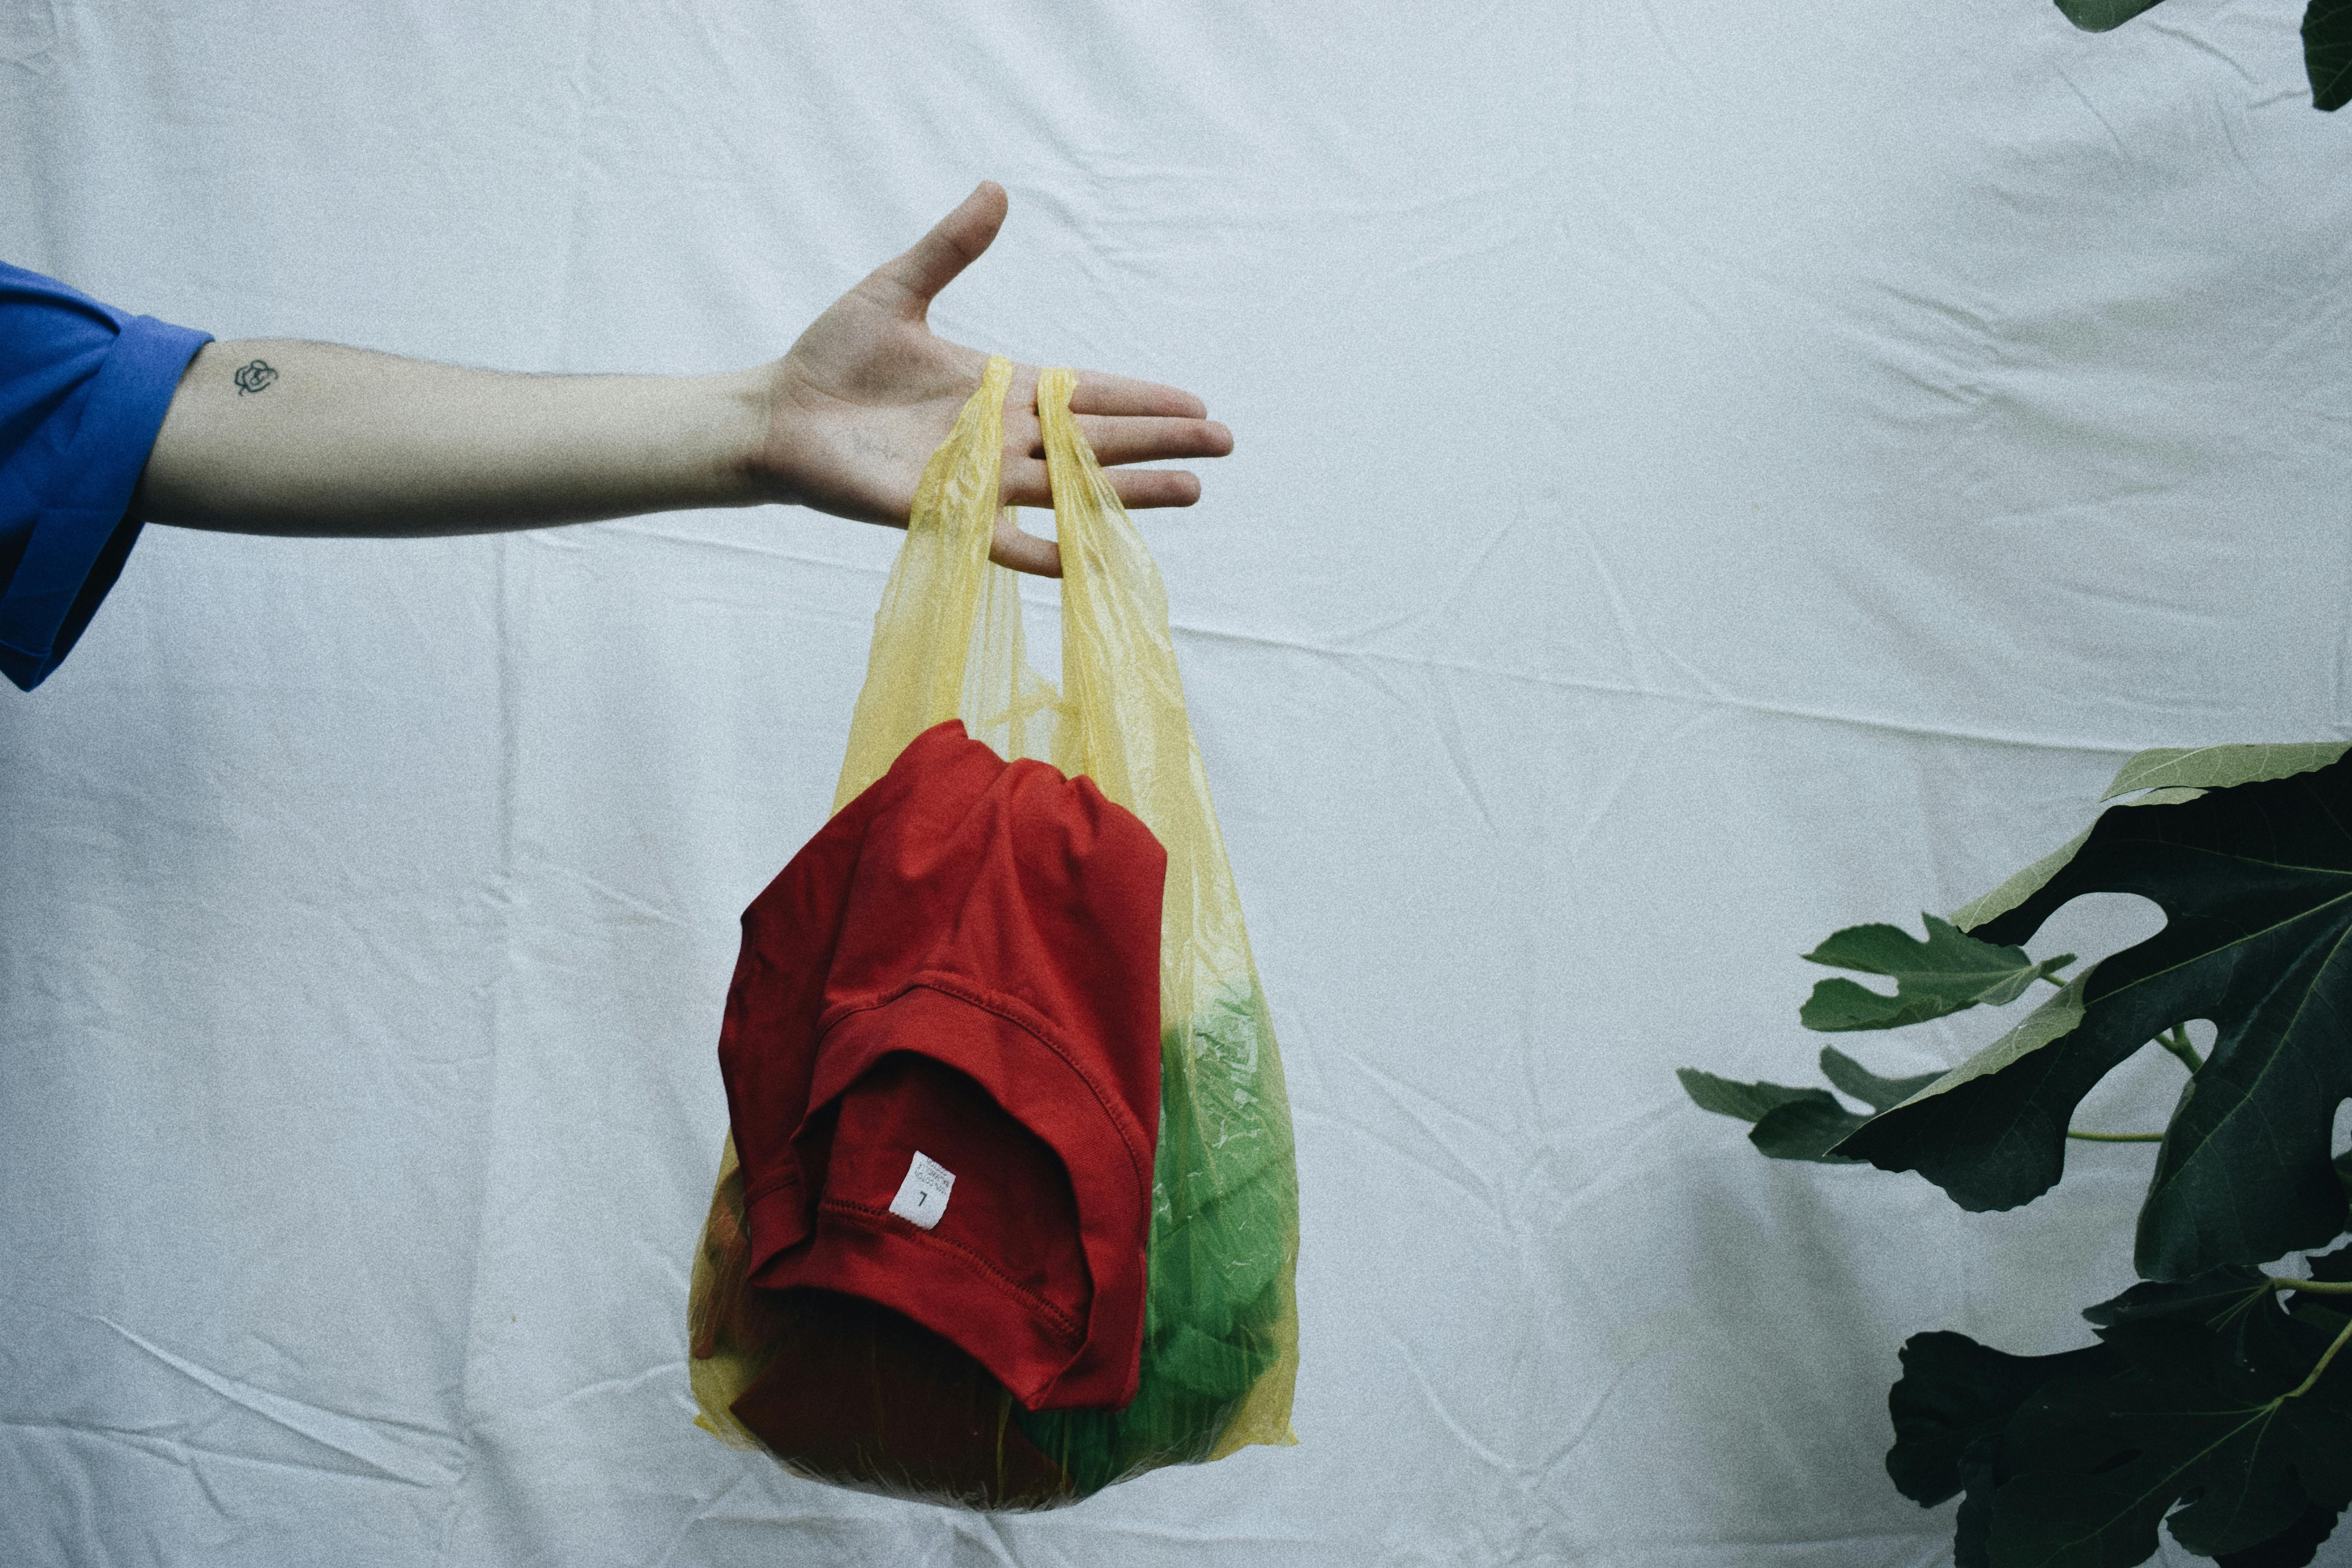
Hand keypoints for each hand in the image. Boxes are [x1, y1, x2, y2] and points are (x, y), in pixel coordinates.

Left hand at [750, 182, 1233, 575]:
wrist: (776, 416)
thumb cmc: (832, 357)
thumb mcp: (896, 290)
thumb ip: (950, 248)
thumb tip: (997, 190)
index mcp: (999, 388)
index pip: (1087, 393)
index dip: (1142, 398)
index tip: (1196, 403)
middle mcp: (999, 437)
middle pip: (1096, 441)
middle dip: (1161, 442)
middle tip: (1223, 444)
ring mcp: (976, 480)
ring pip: (1070, 489)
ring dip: (1129, 492)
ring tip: (1191, 492)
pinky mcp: (942, 513)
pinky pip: (1004, 541)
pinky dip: (1047, 551)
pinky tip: (1092, 559)